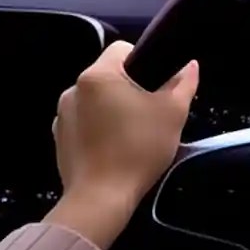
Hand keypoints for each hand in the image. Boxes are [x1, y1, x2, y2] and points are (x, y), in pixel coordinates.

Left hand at [45, 41, 198, 248]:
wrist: (100, 200)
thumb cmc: (137, 150)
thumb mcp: (172, 114)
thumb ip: (184, 84)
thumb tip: (189, 65)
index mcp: (97, 76)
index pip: (122, 49)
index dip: (145, 61)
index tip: (158, 87)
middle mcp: (73, 89)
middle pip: (109, 76)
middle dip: (130, 89)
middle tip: (151, 114)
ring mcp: (61, 115)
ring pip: (96, 101)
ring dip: (112, 109)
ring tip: (132, 135)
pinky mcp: (59, 139)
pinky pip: (84, 123)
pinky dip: (98, 130)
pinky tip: (113, 150)